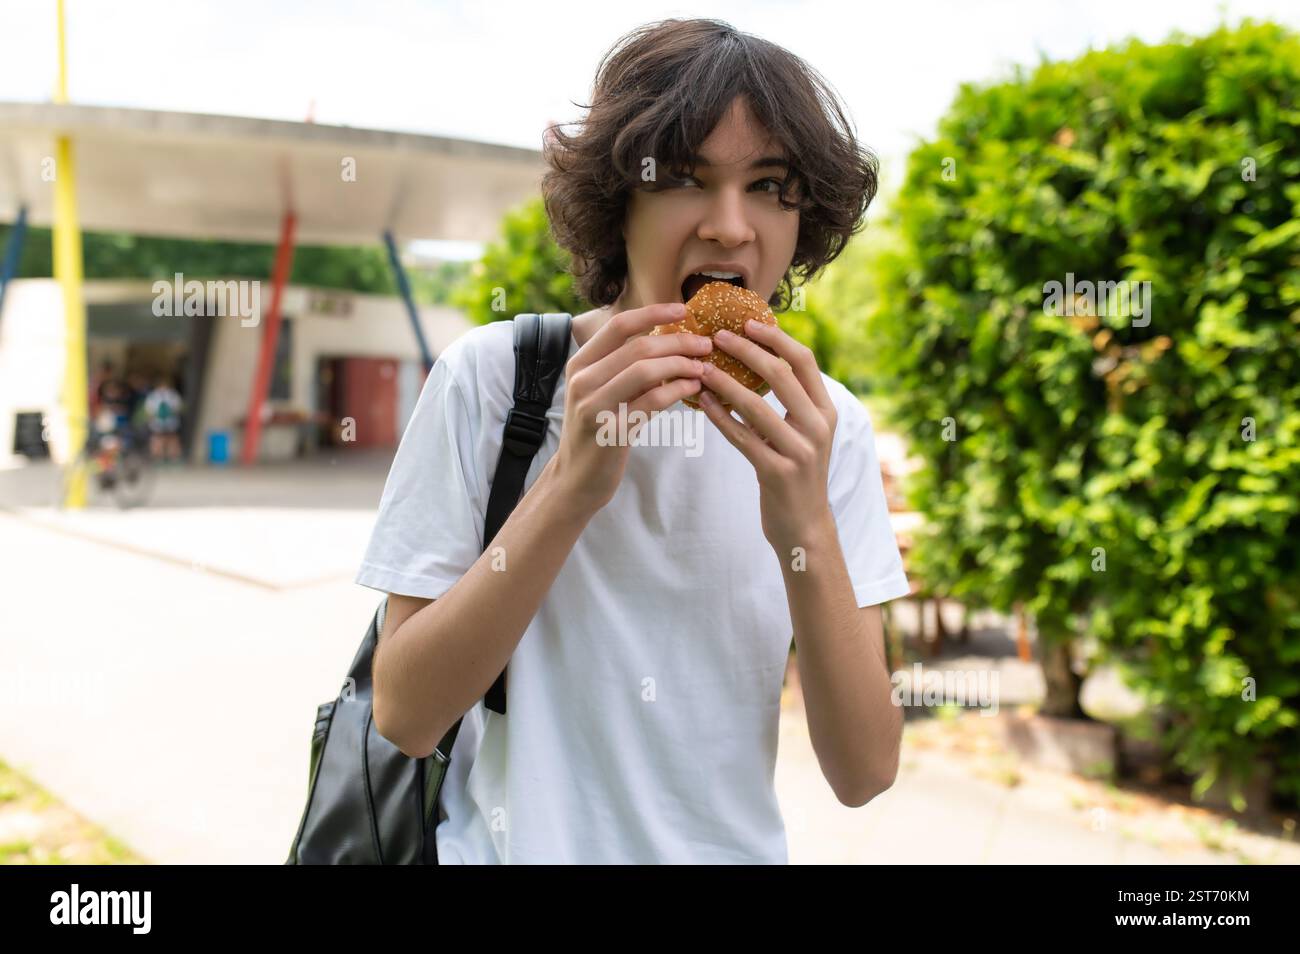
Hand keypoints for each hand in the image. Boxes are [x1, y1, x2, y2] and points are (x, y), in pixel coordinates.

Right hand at [551, 303, 712, 515]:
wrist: (576, 480)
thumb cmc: (595, 431)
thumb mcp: (598, 392)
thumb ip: (621, 367)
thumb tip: (667, 338)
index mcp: (580, 364)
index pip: (618, 325)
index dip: (653, 313)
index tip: (683, 309)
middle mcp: (583, 381)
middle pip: (639, 347)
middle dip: (678, 342)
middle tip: (704, 345)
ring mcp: (593, 407)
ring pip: (646, 371)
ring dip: (681, 366)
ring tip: (702, 368)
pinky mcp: (610, 432)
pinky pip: (652, 402)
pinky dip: (677, 390)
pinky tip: (693, 388)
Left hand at [696, 319, 837, 549]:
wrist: (805, 526)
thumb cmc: (796, 472)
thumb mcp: (803, 433)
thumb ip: (790, 402)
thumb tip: (757, 358)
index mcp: (826, 411)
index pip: (804, 361)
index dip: (776, 338)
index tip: (748, 323)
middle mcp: (818, 427)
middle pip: (780, 375)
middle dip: (746, 351)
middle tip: (716, 337)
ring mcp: (799, 451)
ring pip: (756, 406)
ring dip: (725, 384)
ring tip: (700, 369)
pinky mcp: (777, 472)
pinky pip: (742, 437)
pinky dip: (720, 418)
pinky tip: (702, 403)